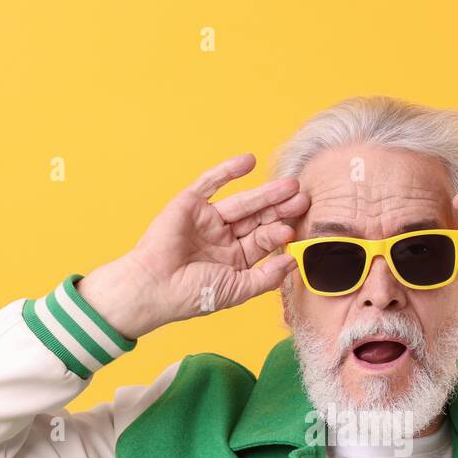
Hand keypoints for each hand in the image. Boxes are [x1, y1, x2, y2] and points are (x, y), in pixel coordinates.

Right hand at [77, 153, 307, 338]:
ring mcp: (208, 219)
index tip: (293, 230)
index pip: (264, 240)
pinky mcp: (190, 204)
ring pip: (243, 202)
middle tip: (303, 199)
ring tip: (290, 185)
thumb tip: (293, 262)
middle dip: (280, 209)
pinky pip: (211, 183)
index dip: (279, 233)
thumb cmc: (192, 295)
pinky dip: (228, 171)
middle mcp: (224, 237)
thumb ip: (267, 277)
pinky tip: (249, 162)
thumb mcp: (237, 290)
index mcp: (236, 258)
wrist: (154, 287)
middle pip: (258, 218)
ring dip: (266, 193)